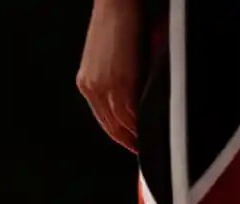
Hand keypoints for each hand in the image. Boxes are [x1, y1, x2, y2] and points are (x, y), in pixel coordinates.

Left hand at [77, 0, 143, 151]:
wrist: (118, 1)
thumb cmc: (122, 20)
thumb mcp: (116, 56)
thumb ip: (122, 77)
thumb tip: (140, 96)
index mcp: (86, 82)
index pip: (102, 118)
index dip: (118, 135)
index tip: (131, 143)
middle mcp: (91, 87)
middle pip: (110, 126)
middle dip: (127, 142)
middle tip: (143, 153)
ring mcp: (103, 87)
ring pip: (121, 123)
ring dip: (137, 137)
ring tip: (152, 146)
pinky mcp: (120, 82)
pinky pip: (131, 114)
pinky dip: (142, 126)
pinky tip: (153, 132)